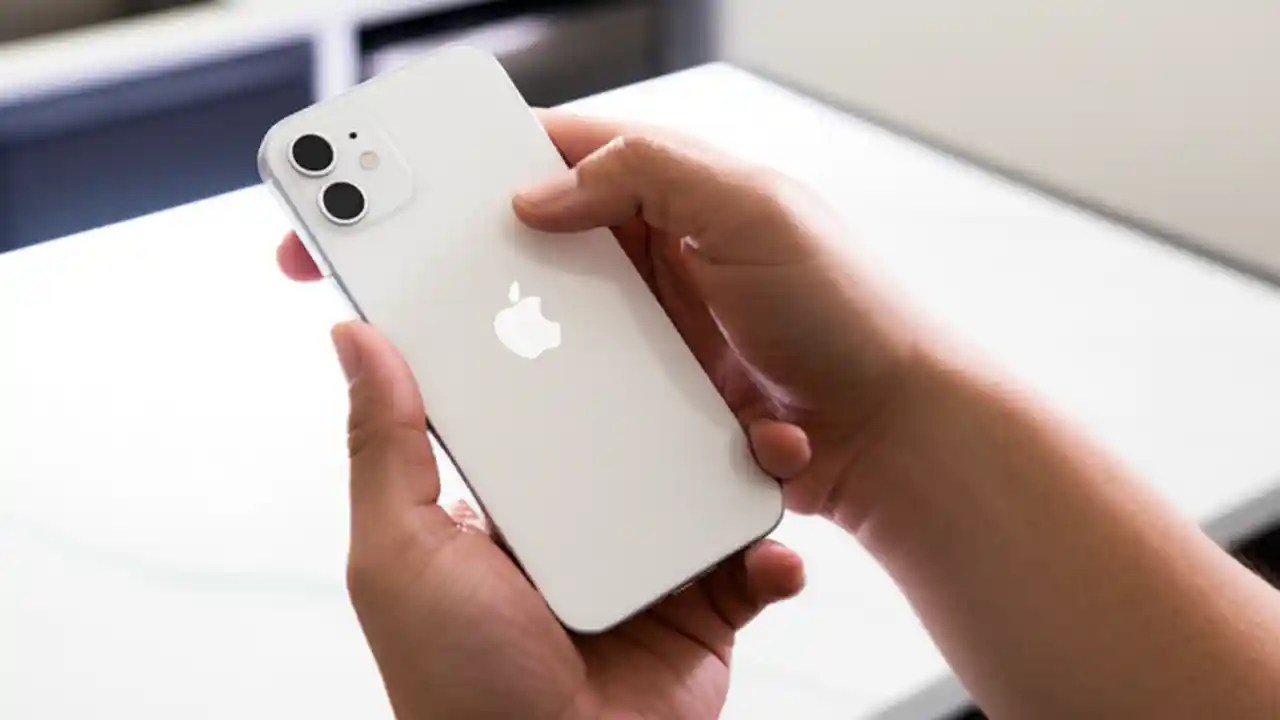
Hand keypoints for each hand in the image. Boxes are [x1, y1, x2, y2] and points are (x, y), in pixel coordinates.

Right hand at [280, 112, 931, 530]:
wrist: (892, 431)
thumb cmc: (845, 311)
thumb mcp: (753, 209)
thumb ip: (648, 175)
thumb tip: (539, 197)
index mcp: (671, 190)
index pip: (548, 158)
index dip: (464, 168)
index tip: (388, 185)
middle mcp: (655, 250)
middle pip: (530, 237)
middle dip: (452, 248)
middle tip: (372, 265)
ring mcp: (654, 324)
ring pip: (547, 313)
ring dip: (492, 322)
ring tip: (426, 338)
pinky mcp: (658, 389)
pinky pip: (582, 378)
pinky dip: (542, 384)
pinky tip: (502, 399)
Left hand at [326, 321, 802, 718]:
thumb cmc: (455, 682)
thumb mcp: (402, 550)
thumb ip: (385, 444)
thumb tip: (354, 339)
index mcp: (510, 503)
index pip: (545, 406)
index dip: (568, 351)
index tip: (600, 288)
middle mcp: (581, 527)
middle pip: (638, 434)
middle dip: (680, 394)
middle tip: (709, 351)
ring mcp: (646, 567)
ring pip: (706, 489)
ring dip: (744, 463)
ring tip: (768, 441)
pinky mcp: (701, 613)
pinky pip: (750, 568)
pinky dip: (771, 556)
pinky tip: (770, 549)